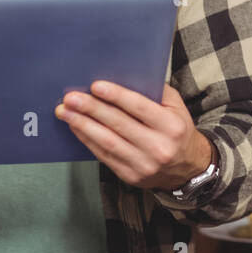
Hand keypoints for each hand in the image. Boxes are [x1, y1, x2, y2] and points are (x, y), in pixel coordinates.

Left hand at [56, 82, 213, 189]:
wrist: (186, 168)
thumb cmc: (176, 130)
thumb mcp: (176, 107)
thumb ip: (154, 92)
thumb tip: (123, 77)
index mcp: (172, 126)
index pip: (140, 108)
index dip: (117, 96)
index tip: (96, 86)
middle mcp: (159, 147)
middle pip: (119, 124)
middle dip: (92, 109)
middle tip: (71, 98)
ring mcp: (143, 164)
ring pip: (107, 142)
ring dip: (83, 125)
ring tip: (65, 112)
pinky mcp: (129, 175)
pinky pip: (103, 155)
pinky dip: (87, 139)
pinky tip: (76, 127)